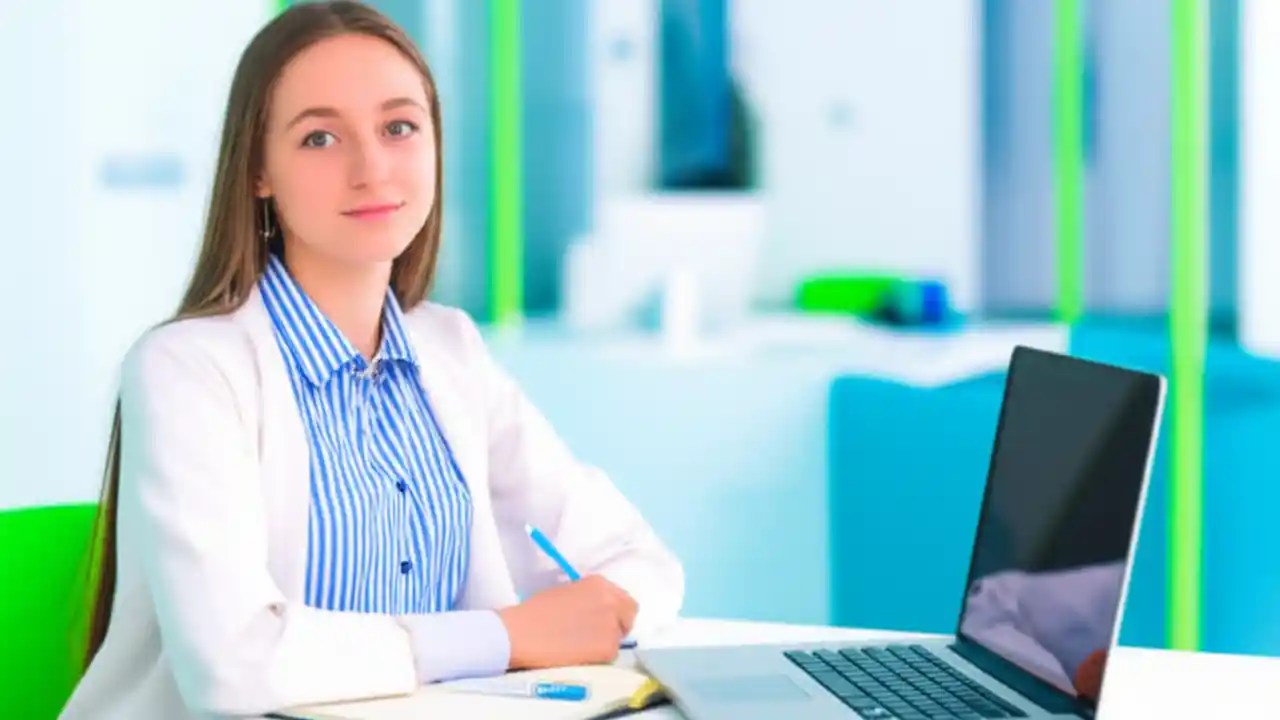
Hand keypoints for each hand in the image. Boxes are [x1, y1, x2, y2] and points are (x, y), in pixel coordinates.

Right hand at [497, 575, 637, 668]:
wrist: (521, 633)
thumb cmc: (536, 611)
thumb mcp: (568, 592)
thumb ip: (589, 597)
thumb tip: (597, 610)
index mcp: (600, 584)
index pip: (624, 599)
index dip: (615, 611)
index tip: (603, 619)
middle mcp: (611, 602)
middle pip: (629, 616)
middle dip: (618, 625)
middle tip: (598, 635)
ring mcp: (611, 625)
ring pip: (618, 638)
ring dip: (605, 642)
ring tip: (581, 646)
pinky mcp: (607, 648)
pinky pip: (610, 654)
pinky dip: (598, 656)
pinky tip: (579, 654)